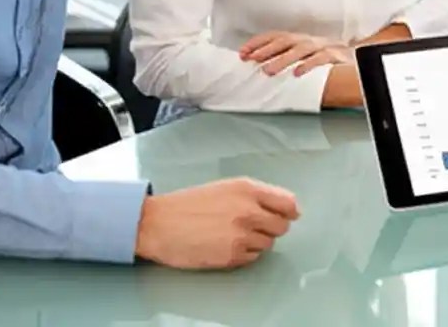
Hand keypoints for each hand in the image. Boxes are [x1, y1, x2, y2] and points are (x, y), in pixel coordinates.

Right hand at [135, 178, 299, 269]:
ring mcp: (241, 235)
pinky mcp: (232, 256)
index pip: (288, 203)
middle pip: (282, 226)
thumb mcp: (225, 188)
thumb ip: (255, 196)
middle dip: (271, 227)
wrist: (157, 224)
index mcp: (247, 189)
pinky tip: (225, 245)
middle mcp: (249, 211)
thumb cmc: (187, 205)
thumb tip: (287, 207)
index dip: (290, 211)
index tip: (288, 215)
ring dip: (256, 241)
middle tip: (253, 226)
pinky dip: (244, 254)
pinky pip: (252, 258)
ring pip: (268, 244)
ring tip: (232, 235)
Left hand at [239, 31, 353, 76]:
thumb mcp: (308, 56)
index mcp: (301, 39)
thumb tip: (262, 67)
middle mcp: (310, 40)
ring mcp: (324, 46)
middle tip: (251, 60)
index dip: (258, 43)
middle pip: (285, 40)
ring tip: (268, 71)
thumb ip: (289, 58)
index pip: (276, 36)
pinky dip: (308, 65)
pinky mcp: (336, 56)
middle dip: (266, 50)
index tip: (243, 53)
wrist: (361, 60)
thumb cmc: (330, 61)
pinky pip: (321, 58)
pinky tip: (297, 73)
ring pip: (300, 48)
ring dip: (282, 59)